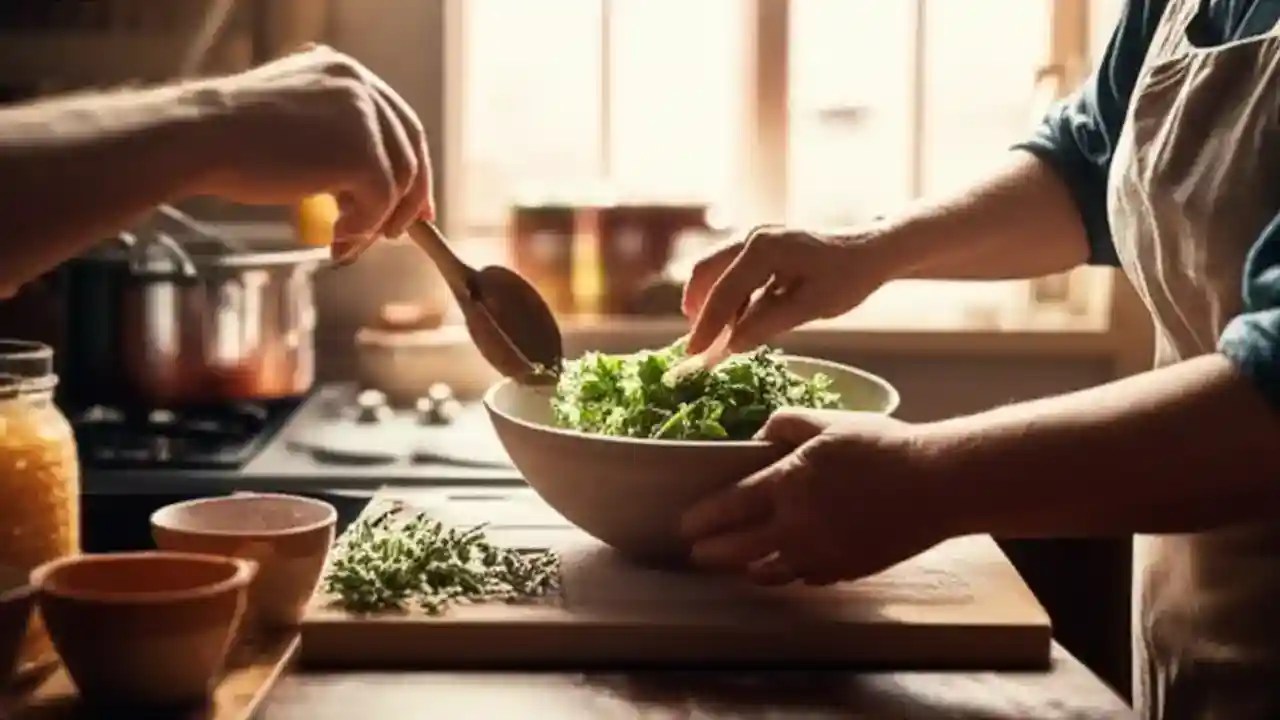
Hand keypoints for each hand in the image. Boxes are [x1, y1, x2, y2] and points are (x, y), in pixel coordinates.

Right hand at [192, 44, 433, 261]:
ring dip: (376, 221)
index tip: (417, 204)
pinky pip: (380, 202)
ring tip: (346, 241)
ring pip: (397, 182)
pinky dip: (362, 228)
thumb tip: (377, 185)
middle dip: (407, 199)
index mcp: (345, 72)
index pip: (400, 123)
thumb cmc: (232, 140)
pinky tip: (335, 238)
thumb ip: (338, 140)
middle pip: (409, 150)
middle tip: (394, 234)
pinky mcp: (362, 153)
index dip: (413, 167)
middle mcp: (361, 86)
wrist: (199, 138)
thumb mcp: (297, 124)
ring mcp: (364, 117)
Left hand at [679, 409, 958, 585]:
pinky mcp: (845, 571)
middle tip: (696, 553)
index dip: (702, 519)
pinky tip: (784, 569)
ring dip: (747, 569)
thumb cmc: (883, 446)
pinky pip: (805, 579)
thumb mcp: (830, 422)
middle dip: (711, 552)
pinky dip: (788, 575)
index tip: (684, 525)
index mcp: (787, 485)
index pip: (729, 507)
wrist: (936, 485)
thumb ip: (788, 424)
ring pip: (769, 572)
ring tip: (737, 566)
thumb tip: (759, 433)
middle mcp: (796, 527)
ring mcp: (820, 554)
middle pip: (738, 548)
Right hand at [681, 225, 896, 353]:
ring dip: (714, 305)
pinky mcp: (761, 249)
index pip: (724, 290)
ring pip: (717, 272)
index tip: (692, 354)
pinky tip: (740, 323)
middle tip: (699, 346)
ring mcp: (755, 240)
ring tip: (720, 339)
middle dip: (700, 310)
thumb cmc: (848, 277)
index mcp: (763, 248)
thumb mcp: (811, 306)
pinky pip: (733, 273)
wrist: (872, 250)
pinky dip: (730, 299)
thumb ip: (768, 323)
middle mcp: (752, 237)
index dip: (706, 325)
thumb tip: (730, 345)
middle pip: (707, 273)